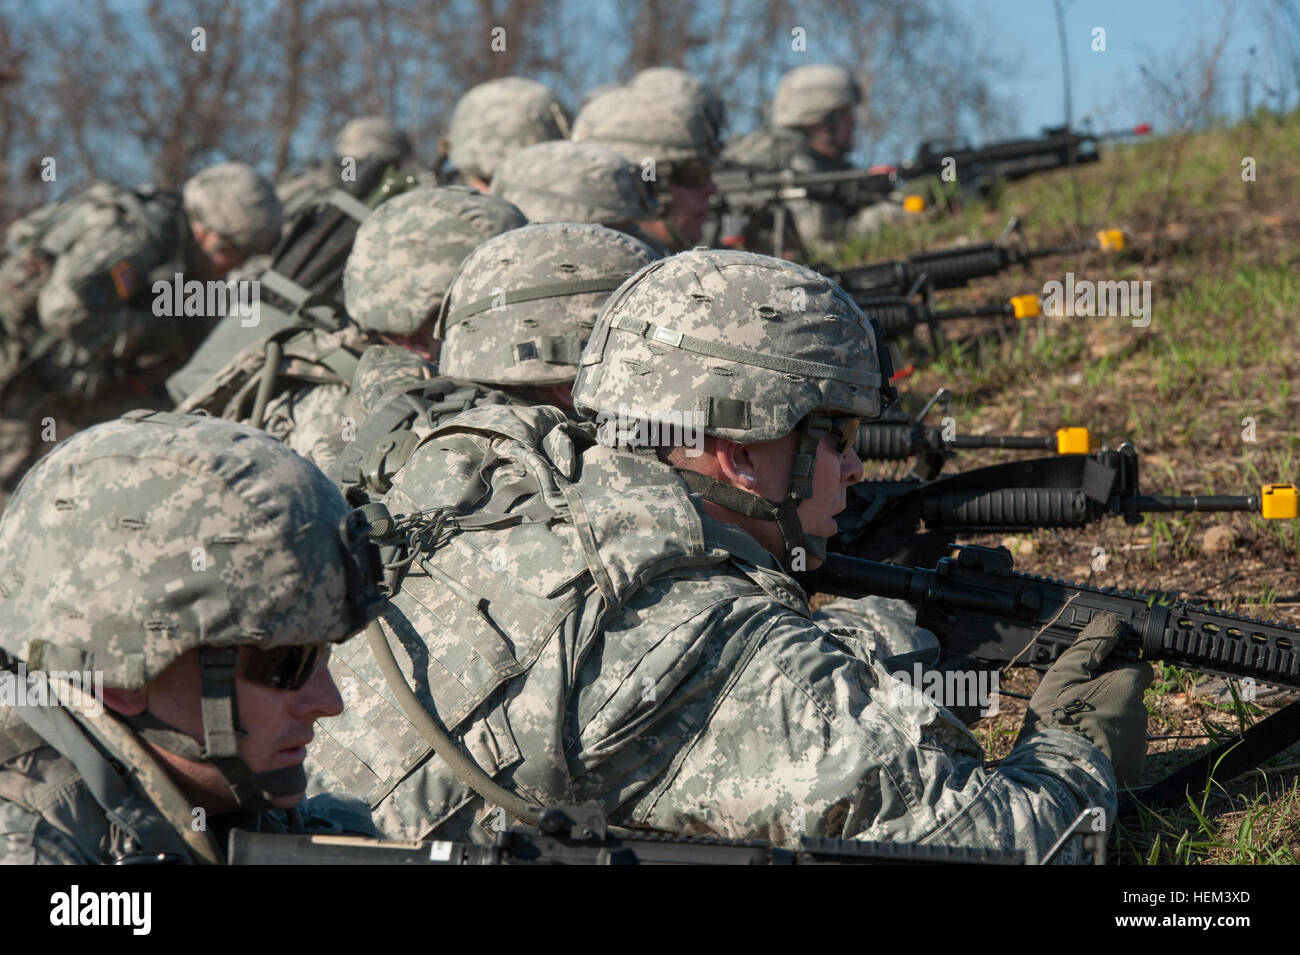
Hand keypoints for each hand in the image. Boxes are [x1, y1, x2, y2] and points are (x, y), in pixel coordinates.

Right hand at [1016, 611, 1152, 784]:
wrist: (1058, 768)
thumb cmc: (1058, 716)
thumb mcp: (1065, 672)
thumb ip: (1092, 644)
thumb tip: (1112, 621)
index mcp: (1126, 684)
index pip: (1140, 667)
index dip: (1120, 668)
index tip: (1100, 675)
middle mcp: (1140, 710)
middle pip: (1131, 696)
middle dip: (1112, 697)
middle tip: (1081, 703)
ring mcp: (1139, 740)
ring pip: (1128, 722)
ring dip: (1111, 722)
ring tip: (1081, 727)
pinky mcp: (1134, 764)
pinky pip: (1127, 748)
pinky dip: (1112, 746)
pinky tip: (1089, 746)